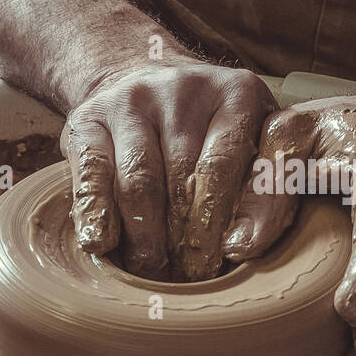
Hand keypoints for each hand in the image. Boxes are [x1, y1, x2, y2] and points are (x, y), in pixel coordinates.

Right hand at [61, 61, 275, 280]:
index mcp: (238, 94)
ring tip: (155, 275)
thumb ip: (266, 183)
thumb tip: (246, 244)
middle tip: (194, 278)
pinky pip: (92, 173)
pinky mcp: (89, 118)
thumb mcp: (253, 139)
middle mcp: (185, 89)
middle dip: (191, 238)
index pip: (237, 162)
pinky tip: (101, 245)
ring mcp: (133, 100)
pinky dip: (96, 213)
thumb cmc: (211, 130)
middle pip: (187, 176)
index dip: (234, 212)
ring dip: (147, 238)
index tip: (235, 254)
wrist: (142, 77)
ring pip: (140, 182)